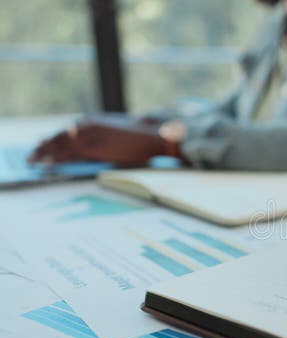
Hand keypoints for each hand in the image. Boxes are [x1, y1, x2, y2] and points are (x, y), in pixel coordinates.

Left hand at [28, 115, 166, 165]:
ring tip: (33, 160)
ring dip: (45, 153)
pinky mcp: (95, 147)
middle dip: (44, 146)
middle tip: (32, 155)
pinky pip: (70, 154)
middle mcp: (89, 125)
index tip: (42, 144)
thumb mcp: (117, 133)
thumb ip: (103, 137)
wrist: (152, 135)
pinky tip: (47, 164)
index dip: (53, 138)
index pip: (68, 131)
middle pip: (61, 136)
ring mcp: (91, 136)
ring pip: (61, 144)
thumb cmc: (139, 138)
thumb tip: (93, 149)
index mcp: (94, 121)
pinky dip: (57, 159)